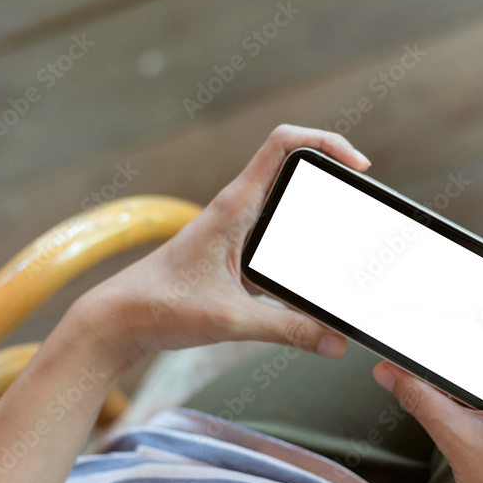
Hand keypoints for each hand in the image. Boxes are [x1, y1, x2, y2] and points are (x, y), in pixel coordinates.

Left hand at [75, 124, 370, 366]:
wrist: (120, 320)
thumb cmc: (160, 307)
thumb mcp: (231, 320)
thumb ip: (288, 330)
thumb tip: (336, 341)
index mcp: (235, 206)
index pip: (284, 143)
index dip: (326, 141)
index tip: (358, 165)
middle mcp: (238, 210)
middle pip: (294, 169)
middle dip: (333, 176)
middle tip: (362, 198)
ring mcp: (238, 231)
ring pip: (288, 204)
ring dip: (319, 210)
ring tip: (352, 232)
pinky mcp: (237, 255)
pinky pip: (279, 238)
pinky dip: (304, 245)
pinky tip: (320, 273)